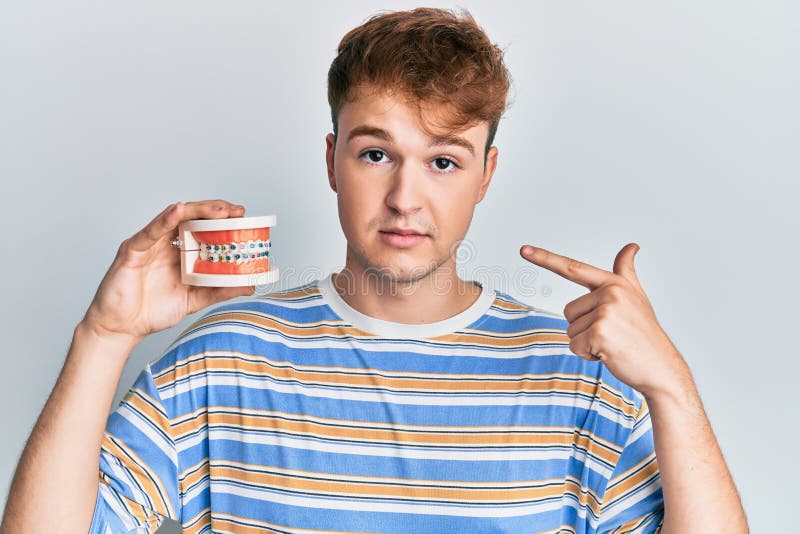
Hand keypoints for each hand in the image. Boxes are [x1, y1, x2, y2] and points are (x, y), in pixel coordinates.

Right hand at [81, 200, 253, 348]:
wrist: (123, 328)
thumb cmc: (152, 310)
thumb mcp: (195, 299)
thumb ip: (220, 290)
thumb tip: (250, 286)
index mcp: (181, 252)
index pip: (204, 228)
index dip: (223, 220)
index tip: (244, 217)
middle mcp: (166, 243)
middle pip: (192, 218)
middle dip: (216, 211)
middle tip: (237, 211)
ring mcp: (149, 244)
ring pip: (174, 218)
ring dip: (197, 211)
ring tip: (219, 210)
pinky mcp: (133, 250)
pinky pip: (150, 231)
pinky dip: (165, 219)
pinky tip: (178, 210)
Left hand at [520, 243, 690, 397]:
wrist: (661, 368)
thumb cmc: (644, 334)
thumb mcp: (636, 298)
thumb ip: (626, 272)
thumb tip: (631, 246)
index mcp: (615, 283)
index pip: (573, 268)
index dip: (545, 259)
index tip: (523, 250)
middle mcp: (611, 293)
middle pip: (569, 311)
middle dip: (584, 328)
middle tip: (612, 334)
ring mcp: (606, 312)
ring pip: (571, 330)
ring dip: (587, 343)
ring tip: (614, 343)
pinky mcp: (600, 332)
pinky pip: (575, 345)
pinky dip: (587, 354)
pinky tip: (610, 354)